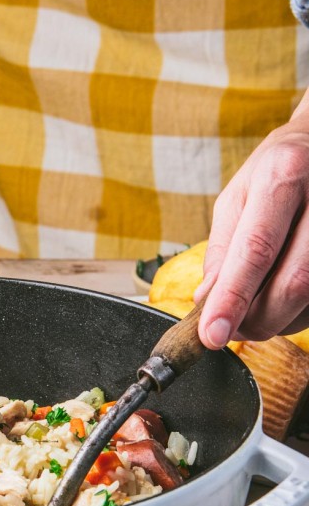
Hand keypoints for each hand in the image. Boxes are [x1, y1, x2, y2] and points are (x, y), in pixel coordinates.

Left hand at [196, 111, 308, 347]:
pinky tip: (284, 301)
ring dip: (279, 320)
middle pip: (294, 281)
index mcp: (284, 175)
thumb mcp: (239, 195)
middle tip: (230, 330)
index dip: (233, 299)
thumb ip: (222, 249)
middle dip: (257, 319)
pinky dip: (300, 312)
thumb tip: (207, 301)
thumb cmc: (279, 169)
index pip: (256, 249)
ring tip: (254, 312)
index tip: (212, 336)